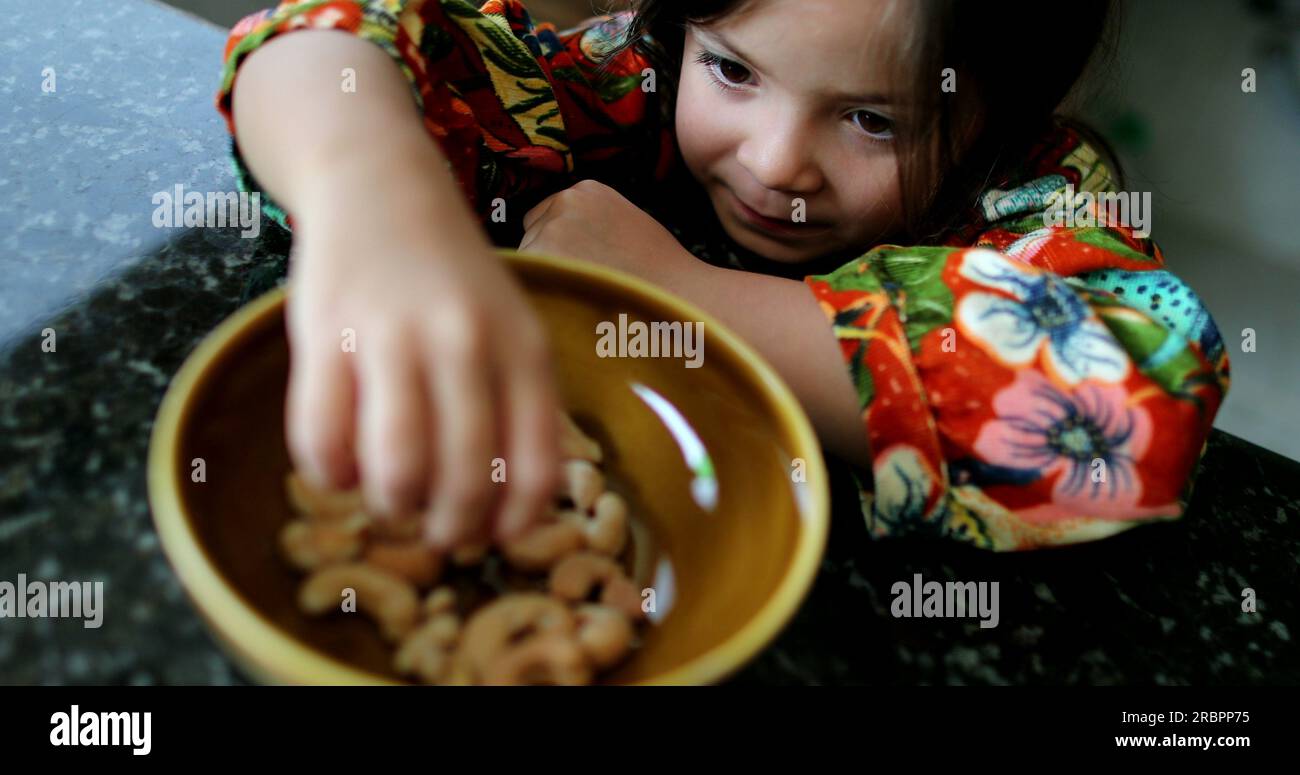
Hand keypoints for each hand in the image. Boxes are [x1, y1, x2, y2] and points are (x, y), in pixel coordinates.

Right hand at [284, 154, 561, 549]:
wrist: (381, 186)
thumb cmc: (453, 278)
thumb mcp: (512, 326)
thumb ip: (518, 401)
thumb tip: (509, 508)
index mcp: (523, 348)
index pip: (535, 465)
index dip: (515, 522)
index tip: (496, 538)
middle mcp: (464, 344)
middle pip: (465, 479)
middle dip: (450, 529)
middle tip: (436, 532)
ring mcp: (392, 338)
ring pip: (396, 468)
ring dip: (392, 506)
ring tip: (391, 499)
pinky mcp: (324, 335)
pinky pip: (321, 439)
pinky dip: (329, 475)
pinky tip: (339, 469)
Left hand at [519, 180, 686, 284]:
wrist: (675, 294)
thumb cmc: (655, 271)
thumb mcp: (623, 222)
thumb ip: (587, 220)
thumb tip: (555, 238)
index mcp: (586, 189)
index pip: (546, 213)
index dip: (558, 242)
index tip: (579, 262)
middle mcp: (564, 201)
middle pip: (531, 233)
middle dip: (548, 256)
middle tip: (584, 280)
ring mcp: (551, 228)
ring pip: (526, 257)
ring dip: (544, 276)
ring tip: (584, 291)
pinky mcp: (542, 257)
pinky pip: (526, 278)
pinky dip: (542, 292)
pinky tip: (573, 299)